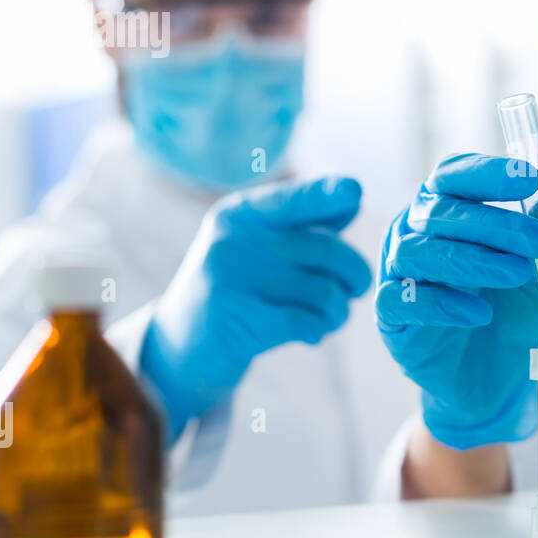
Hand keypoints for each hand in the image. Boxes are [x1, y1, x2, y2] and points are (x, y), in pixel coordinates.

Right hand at [142, 176, 372, 438]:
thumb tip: (351, 200)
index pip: (296, 198)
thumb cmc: (240, 290)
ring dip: (338, 311)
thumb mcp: (261, 248)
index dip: (329, 193)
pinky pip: (307, 321)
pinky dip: (319, 330)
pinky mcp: (237, 319)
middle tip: (355, 291)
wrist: (182, 346)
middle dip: (355, 276)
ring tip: (328, 317)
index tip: (355, 191)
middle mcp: (233, 239)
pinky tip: (310, 333)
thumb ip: (303, 226)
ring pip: (325, 291)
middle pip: (329, 251)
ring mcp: (231, 278)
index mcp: (242, 214)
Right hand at [376, 154, 537, 450]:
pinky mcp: (390, 317)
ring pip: (419, 251)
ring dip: (473, 260)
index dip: (487, 173)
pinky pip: (402, 299)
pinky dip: (442, 304)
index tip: (530, 179)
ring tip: (517, 274)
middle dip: (494, 224)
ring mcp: (398, 273)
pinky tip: (479, 314)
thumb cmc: (512, 314)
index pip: (453, 176)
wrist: (493, 379)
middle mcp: (414, 233)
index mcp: (445, 210)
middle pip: (440, 212)